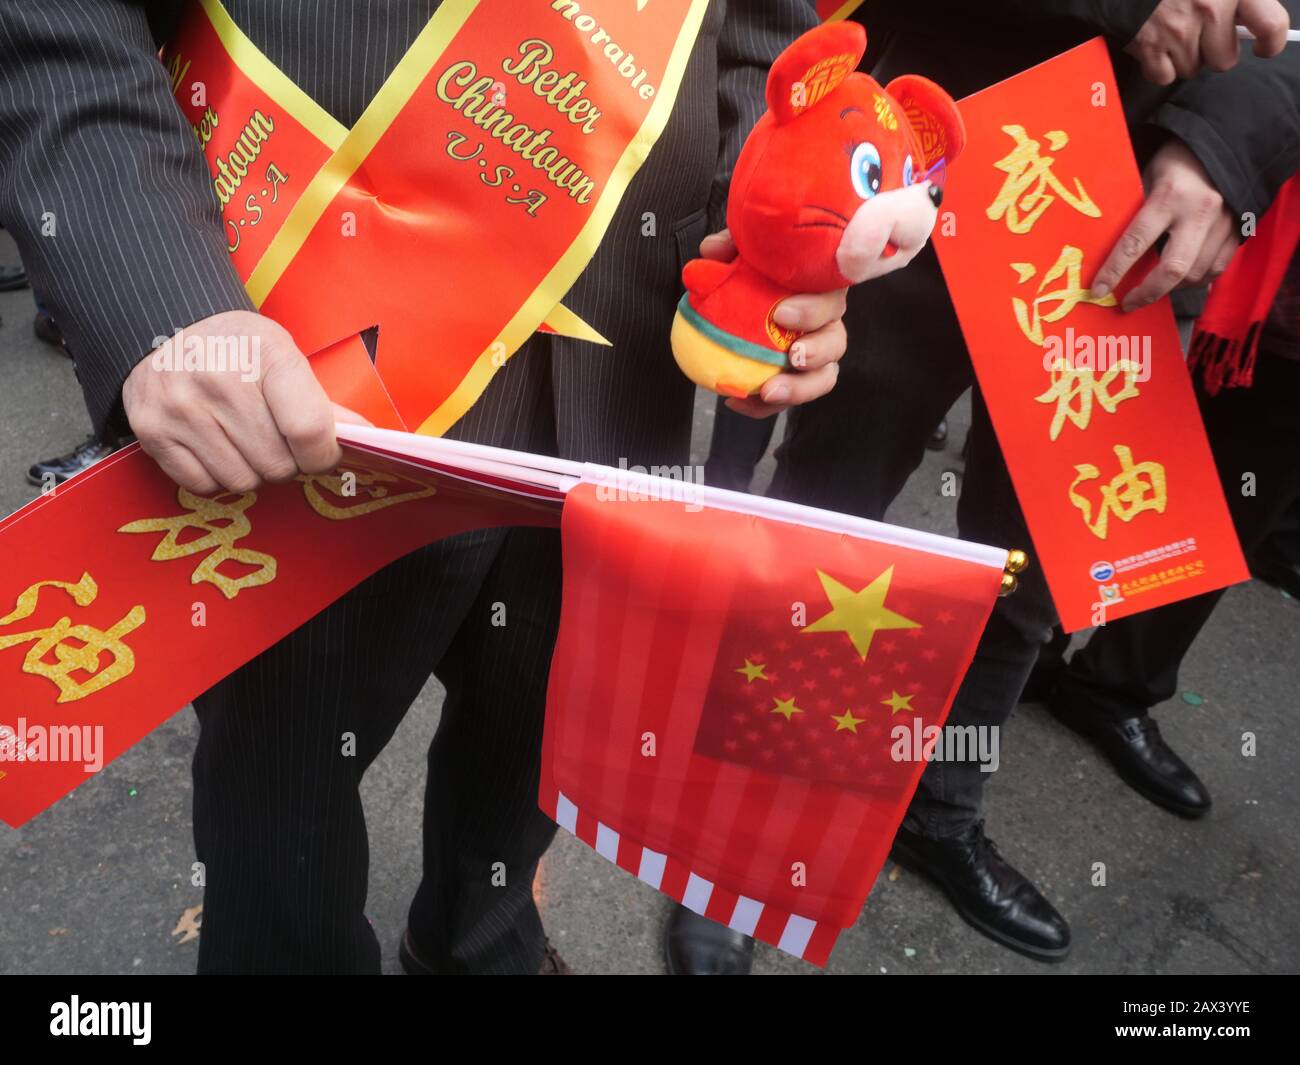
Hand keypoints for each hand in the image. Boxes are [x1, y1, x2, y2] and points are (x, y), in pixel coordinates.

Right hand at [122, 309, 368, 493]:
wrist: (165, 328)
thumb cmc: (239, 350)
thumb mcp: (284, 357)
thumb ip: (323, 403)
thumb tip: (366, 437)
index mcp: (266, 354)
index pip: (309, 430)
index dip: (323, 455)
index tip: (320, 454)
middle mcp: (219, 379)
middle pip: (277, 465)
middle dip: (286, 464)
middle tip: (276, 442)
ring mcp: (181, 406)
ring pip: (242, 481)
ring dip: (252, 472)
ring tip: (245, 442)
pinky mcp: (151, 430)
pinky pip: (204, 485)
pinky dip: (216, 477)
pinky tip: (215, 447)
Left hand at [698, 230, 847, 418]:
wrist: (739, 295)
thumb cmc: (754, 268)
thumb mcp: (742, 252)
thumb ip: (731, 246)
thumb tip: (714, 252)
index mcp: (820, 288)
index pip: (831, 296)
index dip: (813, 308)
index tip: (781, 313)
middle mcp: (826, 322)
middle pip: (835, 340)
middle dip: (817, 351)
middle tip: (792, 356)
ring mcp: (815, 354)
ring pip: (823, 377)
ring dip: (800, 389)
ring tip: (769, 392)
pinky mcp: (797, 379)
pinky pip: (788, 397)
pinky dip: (762, 406)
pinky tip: (735, 402)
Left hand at [1091, 139, 1239, 310]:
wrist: (1222, 147)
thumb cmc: (1174, 163)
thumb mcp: (1145, 177)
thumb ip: (1132, 212)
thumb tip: (1104, 250)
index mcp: (1170, 195)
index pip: (1136, 242)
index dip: (1114, 271)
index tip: (1098, 291)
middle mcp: (1199, 212)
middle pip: (1174, 269)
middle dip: (1148, 293)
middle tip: (1128, 303)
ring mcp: (1223, 223)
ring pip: (1196, 273)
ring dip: (1171, 288)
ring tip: (1152, 288)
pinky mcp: (1239, 230)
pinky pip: (1216, 269)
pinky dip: (1194, 280)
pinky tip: (1179, 279)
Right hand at [1124, 0, 1290, 83]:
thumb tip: (1250, 24)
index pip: (1270, 25)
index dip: (1270, 42)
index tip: (1263, 46)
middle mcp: (1211, 9)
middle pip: (1224, 60)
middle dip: (1213, 53)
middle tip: (1202, 36)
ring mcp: (1179, 30)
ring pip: (1192, 69)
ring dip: (1184, 58)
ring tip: (1174, 33)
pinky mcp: (1151, 47)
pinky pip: (1164, 76)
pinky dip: (1160, 67)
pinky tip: (1157, 46)